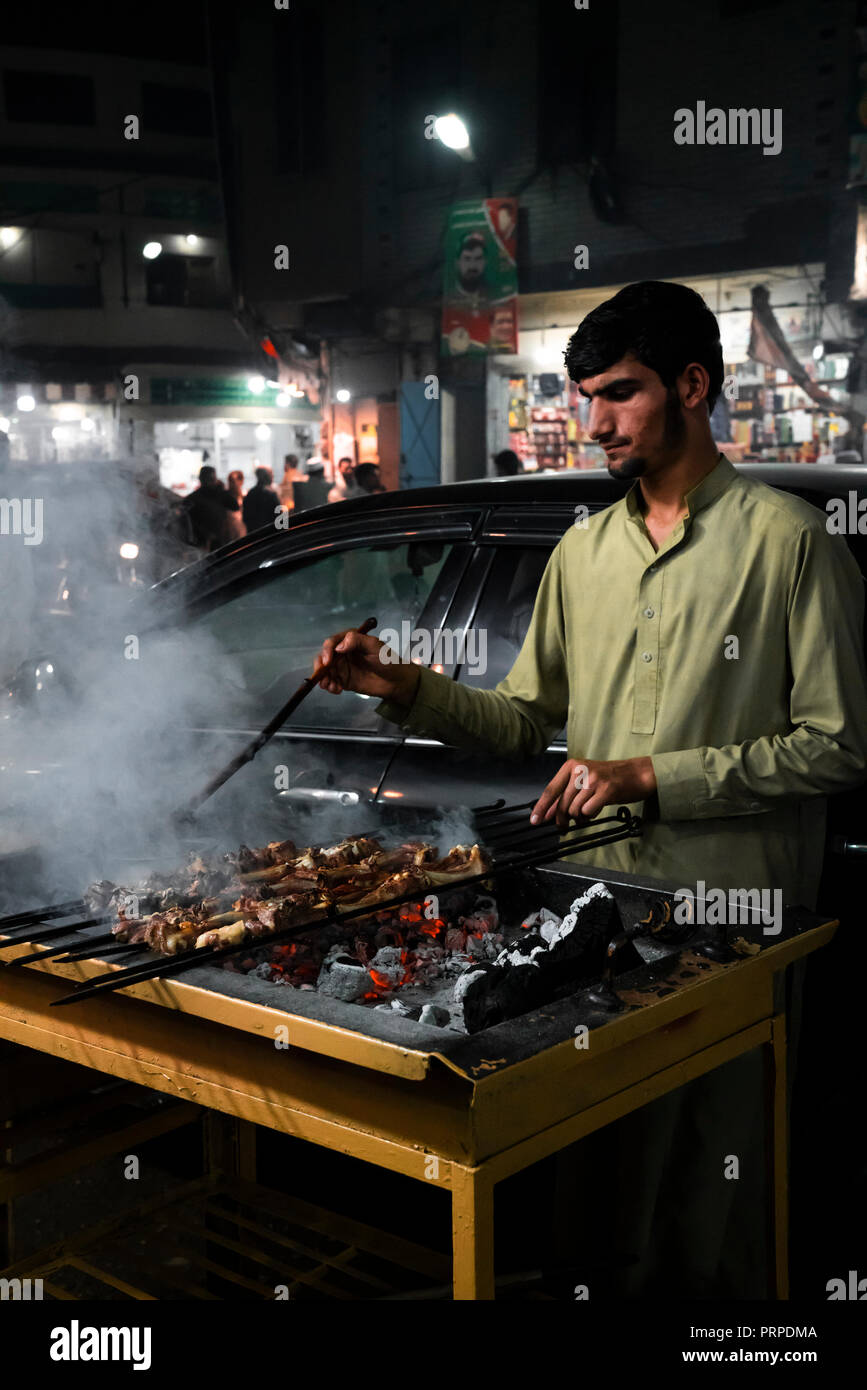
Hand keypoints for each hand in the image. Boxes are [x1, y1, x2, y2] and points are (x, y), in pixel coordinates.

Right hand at [313, 628, 421, 705]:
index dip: (327, 651)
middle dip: (320, 667)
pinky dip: (330, 686)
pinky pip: (331, 682)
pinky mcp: (344, 680)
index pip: (332, 643)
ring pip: (325, 671)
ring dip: (324, 679)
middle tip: (322, 676)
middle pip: (324, 657)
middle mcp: (343, 653)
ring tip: (331, 686)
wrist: (397, 681)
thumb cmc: (389, 660)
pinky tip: (336, 689)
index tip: (328, 662)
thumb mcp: (375, 646)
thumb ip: (357, 641)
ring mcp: (343, 667)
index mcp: (350, 640)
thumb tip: (339, 646)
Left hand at [531, 757, 656, 827]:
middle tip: (564, 827)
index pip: (551, 789)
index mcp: (572, 766)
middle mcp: (581, 771)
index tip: (535, 820)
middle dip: (562, 819)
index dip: (542, 807)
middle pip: (562, 803)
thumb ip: (565, 795)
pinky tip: (596, 809)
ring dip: (579, 817)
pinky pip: (588, 812)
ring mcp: (593, 780)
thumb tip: (548, 813)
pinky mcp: (606, 790)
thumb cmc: (609, 778)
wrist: (636, 773)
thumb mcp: (584, 781)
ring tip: (588, 812)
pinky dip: (590, 815)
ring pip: (574, 810)